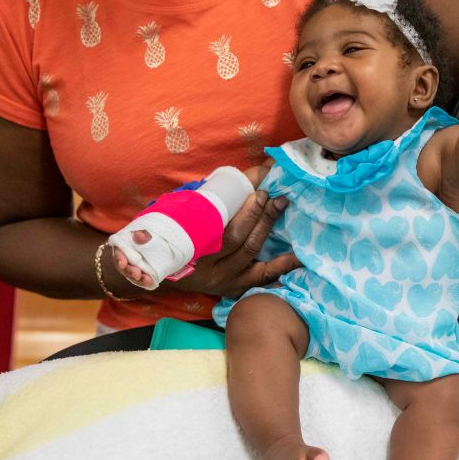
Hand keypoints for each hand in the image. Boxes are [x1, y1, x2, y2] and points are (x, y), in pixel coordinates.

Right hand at [171, 190, 300, 297]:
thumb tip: (251, 172)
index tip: (258, 188)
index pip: (219, 224)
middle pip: (237, 238)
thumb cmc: (173, 234)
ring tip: (280, 204)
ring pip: (250, 251)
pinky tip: (299, 256)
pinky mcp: (234, 287)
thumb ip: (209, 198)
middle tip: (272, 194)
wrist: (159, 270)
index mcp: (190, 246)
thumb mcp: (182, 215)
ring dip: (267, 226)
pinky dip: (281, 266)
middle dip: (258, 214)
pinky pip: (262, 277)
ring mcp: (222, 279)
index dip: (242, 208)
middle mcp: (206, 267)